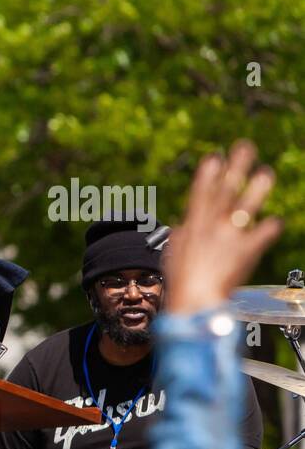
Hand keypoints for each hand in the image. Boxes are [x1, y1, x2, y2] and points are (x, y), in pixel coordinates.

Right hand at [165, 140, 282, 313]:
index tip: (215, 157)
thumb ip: (182, 235)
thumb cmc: (181, 281)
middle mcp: (213, 226)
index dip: (209, 174)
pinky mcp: (247, 251)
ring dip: (258, 187)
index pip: (201, 193)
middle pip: (226, 190)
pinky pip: (264, 234)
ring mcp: (231, 236)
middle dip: (236, 167)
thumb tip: (184, 225)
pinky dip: (270, 228)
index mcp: (193, 226)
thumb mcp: (173, 253)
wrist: (195, 301)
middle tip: (245, 147)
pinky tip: (275, 223)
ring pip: (247, 205)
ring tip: (266, 173)